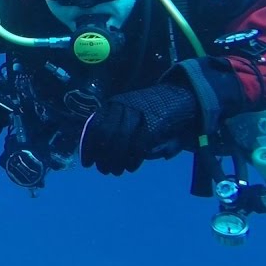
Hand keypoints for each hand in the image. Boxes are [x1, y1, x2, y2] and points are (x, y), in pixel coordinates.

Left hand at [80, 84, 198, 175]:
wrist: (179, 95)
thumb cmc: (150, 111)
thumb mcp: (128, 115)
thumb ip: (112, 130)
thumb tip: (95, 151)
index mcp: (112, 104)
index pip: (94, 126)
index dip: (87, 147)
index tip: (86, 163)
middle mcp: (122, 105)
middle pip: (105, 135)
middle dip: (102, 156)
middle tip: (104, 170)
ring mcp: (138, 112)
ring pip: (120, 139)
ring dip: (116, 159)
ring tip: (117, 171)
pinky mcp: (154, 122)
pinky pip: (139, 144)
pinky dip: (133, 159)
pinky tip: (131, 167)